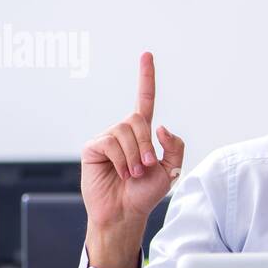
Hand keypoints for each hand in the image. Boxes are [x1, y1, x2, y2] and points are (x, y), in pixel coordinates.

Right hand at [80, 52, 184, 267]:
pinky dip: (121, 158)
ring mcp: (107, 138)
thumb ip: (175, 146)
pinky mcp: (93, 147)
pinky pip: (110, 142)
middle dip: (146, 146)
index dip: (146, 78)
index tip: (147, 54)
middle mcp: (124, 132)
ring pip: (125, 131)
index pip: (145, 100)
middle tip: (146, 168)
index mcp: (142, 134)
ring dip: (134, 156)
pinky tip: (120, 172)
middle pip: (138, 120)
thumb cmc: (146, 193)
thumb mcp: (171, 170)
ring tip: (133, 174)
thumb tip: (160, 124)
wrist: (126, 213)